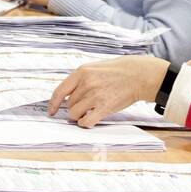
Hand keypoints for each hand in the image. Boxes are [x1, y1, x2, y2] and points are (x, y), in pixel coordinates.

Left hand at [49, 56, 170, 127]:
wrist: (138, 75)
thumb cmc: (118, 71)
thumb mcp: (95, 68)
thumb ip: (81, 80)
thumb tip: (67, 96)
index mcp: (82, 72)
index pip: (59, 91)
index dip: (53, 103)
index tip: (52, 111)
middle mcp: (86, 84)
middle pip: (69, 104)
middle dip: (73, 108)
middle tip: (84, 106)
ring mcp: (95, 96)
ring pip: (75, 114)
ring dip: (79, 116)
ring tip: (88, 112)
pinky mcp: (104, 107)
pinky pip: (86, 121)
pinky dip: (85, 123)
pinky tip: (89, 120)